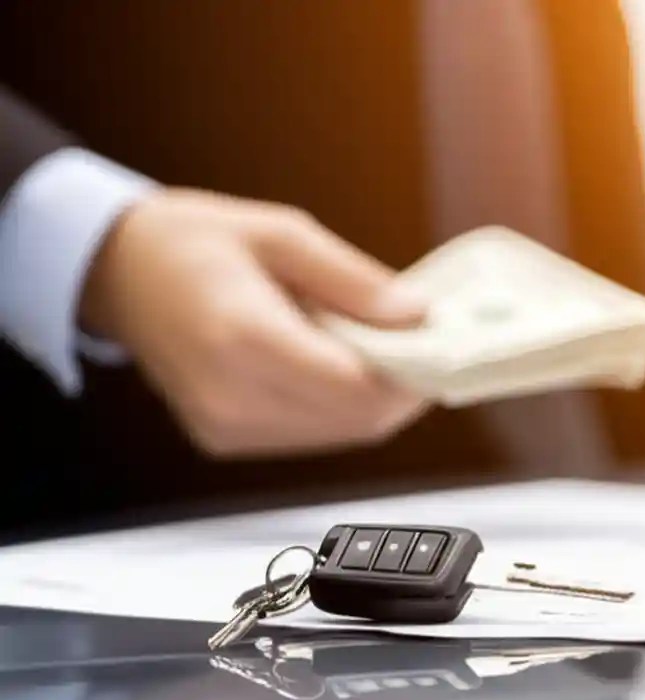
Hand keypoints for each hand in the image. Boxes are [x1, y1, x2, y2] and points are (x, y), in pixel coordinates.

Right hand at [79, 188, 427, 457]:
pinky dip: (343, 408)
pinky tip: (344, 366)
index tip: (446, 344)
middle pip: (357, 420)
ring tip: (388, 350)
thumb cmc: (194, 242)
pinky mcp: (225, 439)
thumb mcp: (282, 233)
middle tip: (431, 345)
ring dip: (378, 400)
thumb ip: (353, 281)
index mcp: (242, 337)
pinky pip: (311, 436)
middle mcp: (231, 396)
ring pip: (341, 435)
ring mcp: (225, 427)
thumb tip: (417, 314)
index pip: (355, 386)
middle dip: (406, 388)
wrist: (117, 271)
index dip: (413, 373)